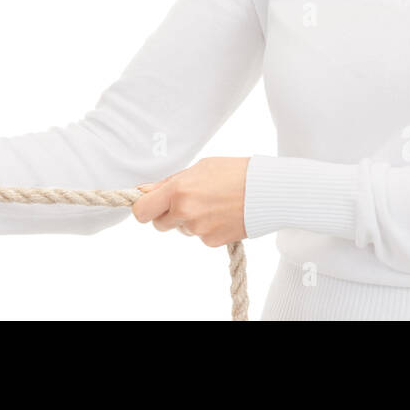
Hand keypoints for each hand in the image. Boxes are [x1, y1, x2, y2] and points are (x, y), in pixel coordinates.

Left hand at [130, 157, 249, 246]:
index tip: (150, 205)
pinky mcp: (212, 242)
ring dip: (191, 220)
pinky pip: (200, 237)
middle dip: (168, 215)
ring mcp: (199, 230)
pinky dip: (208, 228)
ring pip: (183, 229)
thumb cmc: (234, 172)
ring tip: (214, 203)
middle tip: (188, 201)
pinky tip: (223, 214)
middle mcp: (185, 212)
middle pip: (160, 224)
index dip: (143, 208)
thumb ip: (170, 182)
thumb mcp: (199, 168)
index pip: (142, 211)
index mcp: (178, 190)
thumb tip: (143, 191)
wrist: (268, 190)